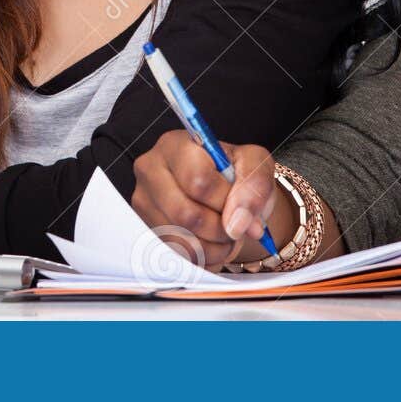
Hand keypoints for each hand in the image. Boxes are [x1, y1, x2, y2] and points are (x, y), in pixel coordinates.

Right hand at [131, 131, 278, 265]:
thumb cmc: (236, 174)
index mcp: (175, 145)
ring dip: (214, 247)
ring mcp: (143, 202)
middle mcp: (150, 170)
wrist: (223, 194)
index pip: (198, 180)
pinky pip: (176, 255)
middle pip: (186, 214)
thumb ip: (255, 185)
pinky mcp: (146, 229)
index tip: (240, 203)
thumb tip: (237, 222)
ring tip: (226, 235)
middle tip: (236, 226)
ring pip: (181, 240)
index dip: (226, 200)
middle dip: (220, 228)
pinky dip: (203, 256)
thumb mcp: (257, 164)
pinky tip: (211, 242)